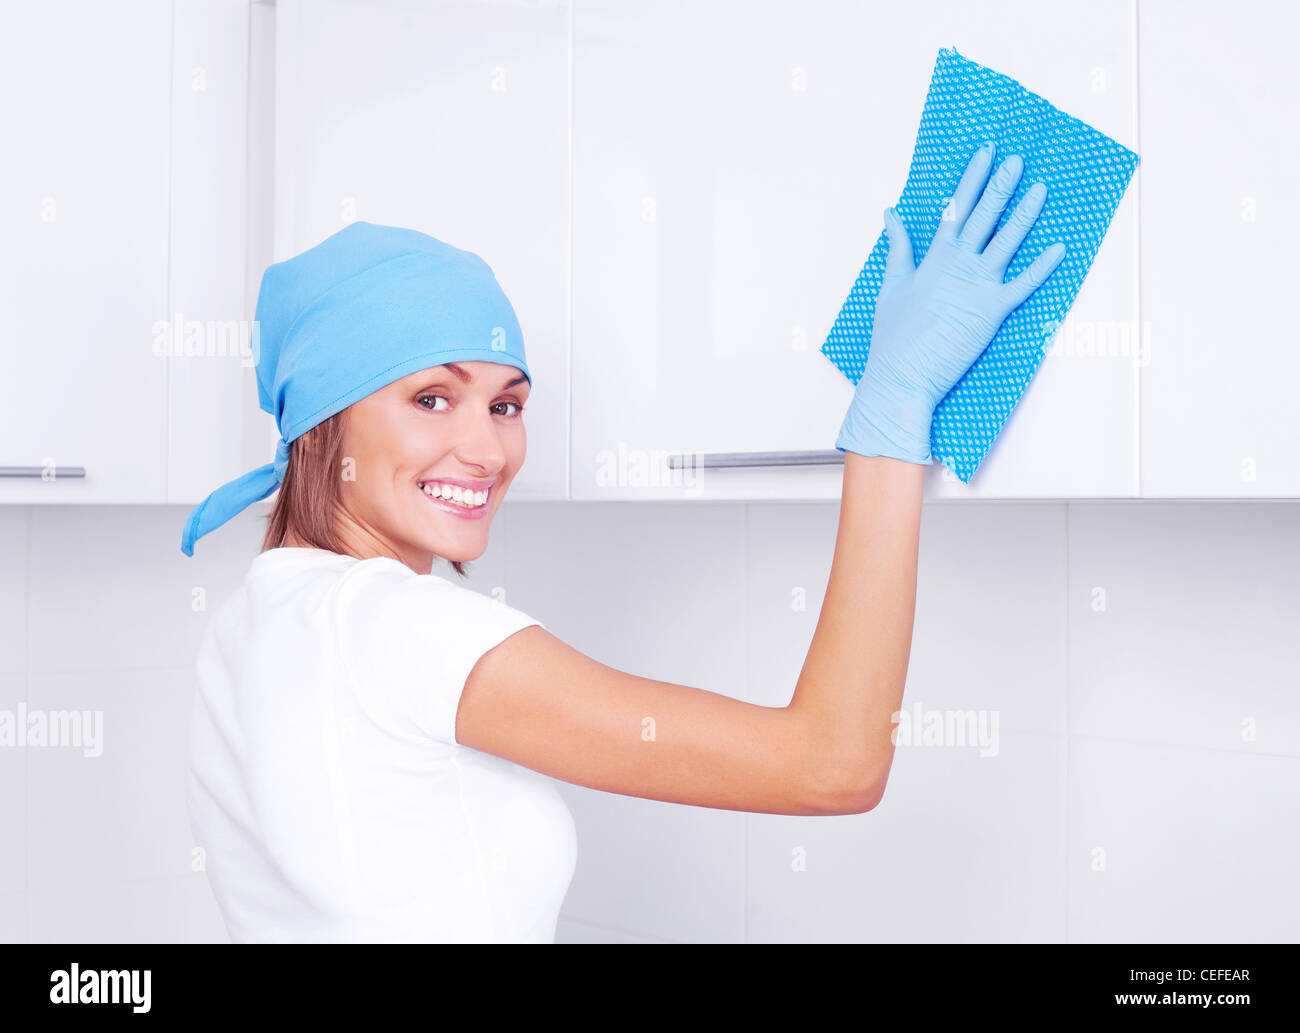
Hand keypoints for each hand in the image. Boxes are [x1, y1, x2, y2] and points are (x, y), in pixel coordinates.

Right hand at [837, 140, 1067, 463]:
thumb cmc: (892, 336)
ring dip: (1025, 213)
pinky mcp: (993, 311)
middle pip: (984, 216)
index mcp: (933, 258)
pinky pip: (1024, 284)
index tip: (985, 153)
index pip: (955, 208)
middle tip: (1017, 159)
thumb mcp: (891, 285)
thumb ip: (898, 248)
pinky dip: (1043, 267)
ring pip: (1007, 240)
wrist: (901, 374)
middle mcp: (958, 264)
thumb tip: (890, 214)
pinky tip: (1060, 248)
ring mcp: (977, 286)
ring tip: (1041, 188)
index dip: (971, 179)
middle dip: (1001, 184)